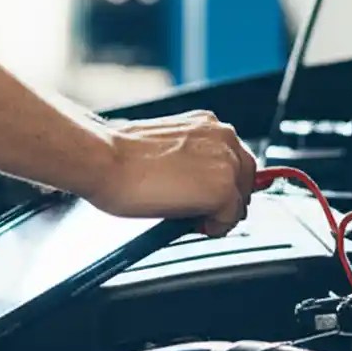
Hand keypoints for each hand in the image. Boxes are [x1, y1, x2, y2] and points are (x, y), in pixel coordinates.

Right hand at [85, 111, 257, 236]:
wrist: (105, 160)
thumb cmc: (120, 155)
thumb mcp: (167, 146)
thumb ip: (190, 158)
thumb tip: (194, 182)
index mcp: (208, 123)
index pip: (234, 159)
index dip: (221, 183)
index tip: (203, 196)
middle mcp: (224, 138)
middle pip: (245, 179)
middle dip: (226, 199)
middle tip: (200, 213)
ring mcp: (227, 164)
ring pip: (241, 199)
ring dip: (220, 212)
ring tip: (191, 217)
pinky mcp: (223, 190)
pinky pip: (232, 219)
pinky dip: (215, 227)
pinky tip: (191, 223)